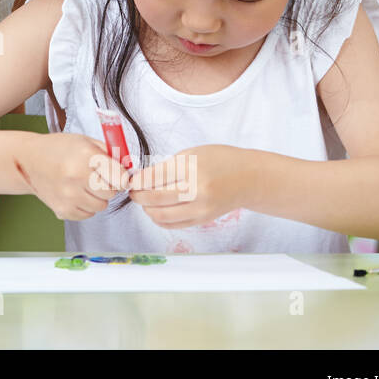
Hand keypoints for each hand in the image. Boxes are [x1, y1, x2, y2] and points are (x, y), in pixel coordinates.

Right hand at [21, 132, 130, 220]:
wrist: (28, 160)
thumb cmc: (58, 148)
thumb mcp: (85, 141)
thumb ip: (110, 153)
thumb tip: (131, 167)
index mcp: (85, 157)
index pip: (121, 177)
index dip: (121, 175)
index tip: (117, 173)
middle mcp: (76, 178)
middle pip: (112, 193)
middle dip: (109, 185)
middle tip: (96, 176)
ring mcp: (68, 197)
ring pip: (101, 206)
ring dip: (97, 197)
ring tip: (83, 184)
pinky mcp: (63, 210)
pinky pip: (88, 214)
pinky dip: (85, 205)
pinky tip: (74, 192)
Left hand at [129, 144, 257, 228]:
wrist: (248, 178)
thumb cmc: (221, 161)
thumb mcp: (192, 153)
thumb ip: (167, 167)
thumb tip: (142, 179)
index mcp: (192, 169)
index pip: (154, 178)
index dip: (136, 181)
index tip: (130, 180)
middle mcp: (197, 191)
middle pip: (155, 199)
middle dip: (137, 196)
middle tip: (133, 191)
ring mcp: (200, 209)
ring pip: (161, 216)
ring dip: (146, 209)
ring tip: (144, 200)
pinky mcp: (202, 220)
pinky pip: (173, 225)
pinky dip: (159, 219)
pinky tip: (156, 210)